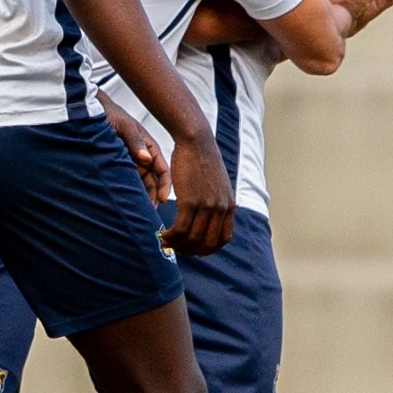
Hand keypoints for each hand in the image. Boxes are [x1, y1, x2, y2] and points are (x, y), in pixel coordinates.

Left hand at [97, 92, 169, 203]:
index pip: (162, 169)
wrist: (92, 111)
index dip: (165, 184)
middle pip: (153, 181)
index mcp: (149, 147)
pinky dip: (129, 192)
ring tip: (139, 213)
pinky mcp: (118, 166)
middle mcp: (142, 156)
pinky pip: (127, 182)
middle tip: (150, 212)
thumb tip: (146, 159)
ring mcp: (131, 162)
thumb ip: (135, 141)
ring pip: (141, 184)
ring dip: (142, 197)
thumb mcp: (124, 126)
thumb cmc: (111, 115)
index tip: (163, 198)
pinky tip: (127, 203)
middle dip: (153, 196)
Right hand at [163, 134, 232, 256]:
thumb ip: (216, 201)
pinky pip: (180, 229)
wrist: (196, 141)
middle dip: (191, 251)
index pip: (223, 239)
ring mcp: (206, 206)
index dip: (209, 249)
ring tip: (167, 242)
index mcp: (229, 206)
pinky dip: (170, 237)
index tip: (196, 250)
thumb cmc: (202, 160)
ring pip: (192, 238)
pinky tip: (163, 234)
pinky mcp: (190, 201)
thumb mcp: (217, 183)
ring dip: (177, 245)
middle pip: (207, 243)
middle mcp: (221, 208)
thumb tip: (210, 215)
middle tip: (177, 250)